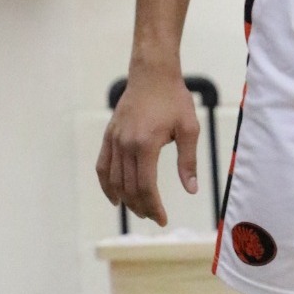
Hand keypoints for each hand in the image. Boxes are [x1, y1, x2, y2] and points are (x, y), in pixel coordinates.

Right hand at [96, 71, 200, 226]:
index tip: (162, 219)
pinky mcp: (109, 135)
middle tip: (155, 217)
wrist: (153, 74)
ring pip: (114, 180)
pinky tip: (114, 197)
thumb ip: (188, 161)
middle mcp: (126, 144)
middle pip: (129, 187)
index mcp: (146, 144)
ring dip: (125, 200)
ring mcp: (114, 140)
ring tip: (140, 210)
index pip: (145, 186)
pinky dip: (106, 185)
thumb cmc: (175, 100)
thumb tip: (191, 189)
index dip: (153, 206)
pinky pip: (102, 166)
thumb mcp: (189, 128)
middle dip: (142, 207)